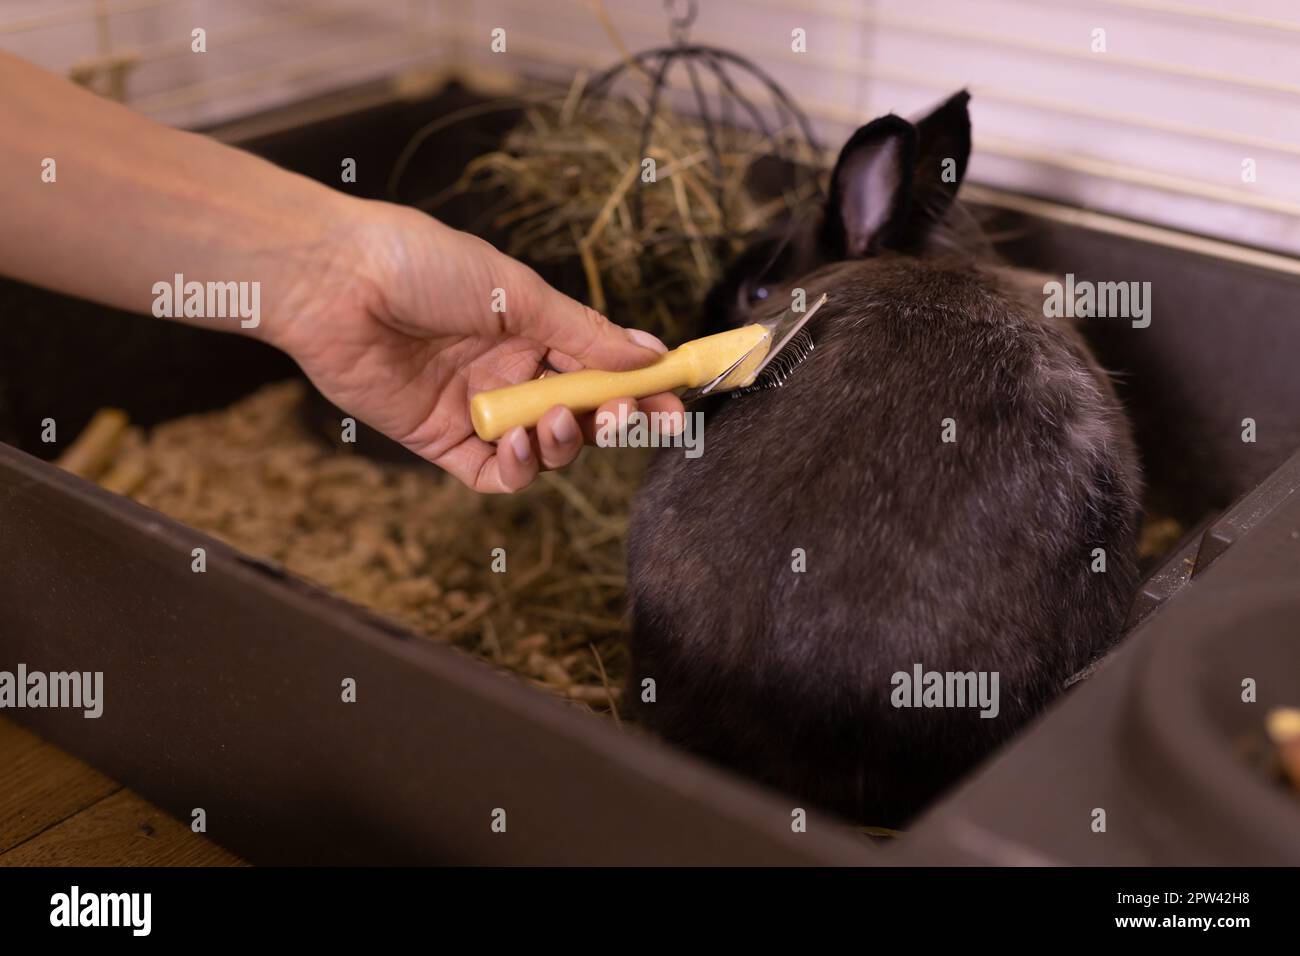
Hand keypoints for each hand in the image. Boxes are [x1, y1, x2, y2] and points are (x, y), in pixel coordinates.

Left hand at [266, 201, 683, 491]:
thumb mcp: (515, 293)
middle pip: (581, 413)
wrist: (334, 282)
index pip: (603, 366)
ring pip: (546, 449)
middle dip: (609, 419)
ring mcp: (480, 409)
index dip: (640, 388)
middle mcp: (512, 370)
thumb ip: (583, 333)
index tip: (672, 405)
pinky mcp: (443, 440)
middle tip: (619, 417)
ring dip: (563, 442)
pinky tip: (518, 444)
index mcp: (534, 327)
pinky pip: (496, 474)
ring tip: (553, 418)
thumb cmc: (420, 265)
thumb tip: (650, 356)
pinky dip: (519, 469)